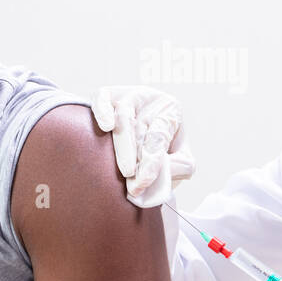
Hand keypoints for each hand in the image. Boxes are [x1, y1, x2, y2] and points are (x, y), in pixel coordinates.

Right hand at [91, 85, 196, 207]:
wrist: (140, 137)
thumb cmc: (160, 150)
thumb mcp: (179, 158)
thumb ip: (179, 166)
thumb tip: (161, 172)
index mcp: (171, 111)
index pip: (159, 136)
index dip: (151, 162)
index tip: (143, 184)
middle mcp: (151, 98)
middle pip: (140, 128)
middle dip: (135, 159)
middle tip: (133, 186)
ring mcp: (128, 94)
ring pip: (124, 116)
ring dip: (123, 146)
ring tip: (125, 171)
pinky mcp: (107, 94)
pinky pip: (102, 98)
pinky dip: (103, 111)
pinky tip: (106, 126)